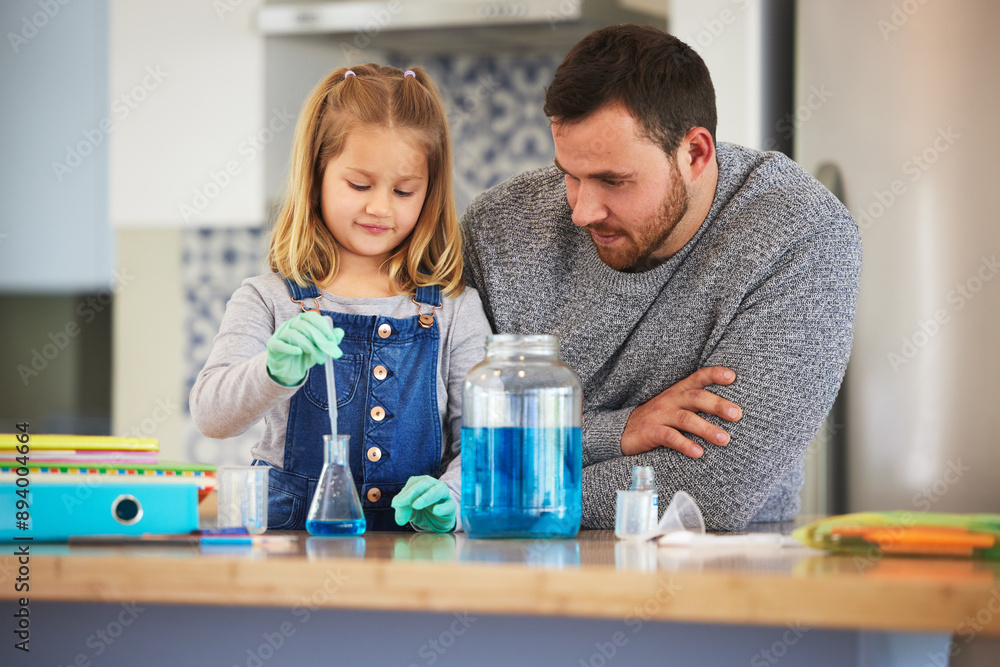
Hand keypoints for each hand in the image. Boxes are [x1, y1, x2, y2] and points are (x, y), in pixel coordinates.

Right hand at [266, 311, 343, 386]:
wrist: (288, 368)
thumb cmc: (305, 354)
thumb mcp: (319, 348)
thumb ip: (329, 340)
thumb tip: (340, 332)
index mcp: (301, 321)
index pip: (311, 317)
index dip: (323, 326)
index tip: (332, 340)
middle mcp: (290, 325)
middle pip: (303, 325)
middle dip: (319, 338)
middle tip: (328, 351)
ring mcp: (280, 334)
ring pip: (294, 334)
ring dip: (309, 347)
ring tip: (319, 359)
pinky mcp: (273, 346)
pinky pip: (281, 344)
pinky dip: (290, 348)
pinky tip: (300, 353)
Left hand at [391, 475, 456, 532]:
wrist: (437, 523)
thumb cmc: (422, 512)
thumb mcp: (409, 511)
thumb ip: (401, 508)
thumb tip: (396, 506)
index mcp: (422, 483)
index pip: (413, 483)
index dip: (404, 493)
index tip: (396, 505)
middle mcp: (434, 485)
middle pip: (425, 483)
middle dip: (413, 493)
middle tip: (403, 503)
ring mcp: (444, 495)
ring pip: (438, 490)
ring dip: (426, 497)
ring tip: (416, 505)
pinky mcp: (451, 506)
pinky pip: (449, 505)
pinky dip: (443, 507)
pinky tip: (436, 510)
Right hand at [621, 366, 741, 457]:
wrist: (623, 430)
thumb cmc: (658, 418)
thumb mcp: (675, 405)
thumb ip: (697, 404)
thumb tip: (731, 410)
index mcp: (678, 391)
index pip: (698, 377)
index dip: (715, 375)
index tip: (733, 377)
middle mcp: (671, 400)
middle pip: (697, 398)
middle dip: (718, 405)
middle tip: (737, 414)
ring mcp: (660, 415)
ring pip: (686, 419)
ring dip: (707, 429)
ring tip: (724, 439)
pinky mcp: (651, 432)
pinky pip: (670, 437)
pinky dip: (685, 444)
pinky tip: (699, 453)